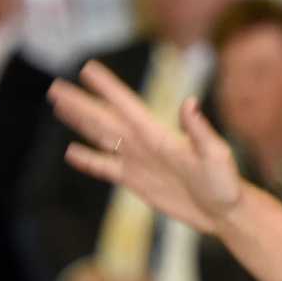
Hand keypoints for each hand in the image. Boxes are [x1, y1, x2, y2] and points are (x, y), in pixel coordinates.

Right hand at [50, 63, 245, 232]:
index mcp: (158, 134)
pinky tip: (72, 152)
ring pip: (102, 137)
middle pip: (105, 119)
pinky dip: (89, 160)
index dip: (107, 88)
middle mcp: (144, 144)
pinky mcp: (137, 182)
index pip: (127, 106)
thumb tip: (189, 103)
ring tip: (59, 106)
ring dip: (81, 123)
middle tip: (56, 87)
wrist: (225, 212)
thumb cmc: (225, 182)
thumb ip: (199, 130)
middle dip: (80, 103)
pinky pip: (107, 168)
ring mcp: (139, 162)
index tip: (87, 69)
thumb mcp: (216, 154)